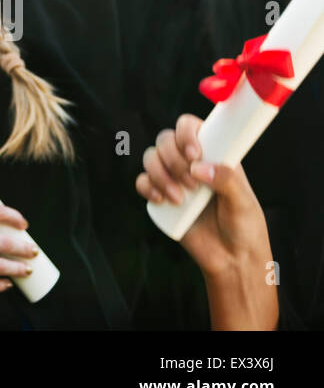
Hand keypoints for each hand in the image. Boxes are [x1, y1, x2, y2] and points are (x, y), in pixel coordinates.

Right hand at [136, 115, 270, 280]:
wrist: (232, 261)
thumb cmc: (245, 228)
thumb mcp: (244, 202)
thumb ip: (226, 180)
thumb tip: (199, 168)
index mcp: (213, 155)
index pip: (190, 127)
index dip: (186, 133)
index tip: (193, 154)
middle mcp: (190, 163)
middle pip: (165, 140)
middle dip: (174, 161)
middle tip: (192, 185)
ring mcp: (174, 179)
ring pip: (150, 157)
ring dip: (160, 176)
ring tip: (180, 200)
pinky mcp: (161, 197)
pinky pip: (142, 181)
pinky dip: (148, 188)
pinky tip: (162, 201)